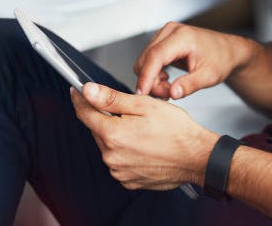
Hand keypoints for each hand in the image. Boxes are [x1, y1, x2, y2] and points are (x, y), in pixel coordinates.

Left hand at [71, 82, 218, 189]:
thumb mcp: (144, 104)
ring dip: (117, 135)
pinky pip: (119, 160)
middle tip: (129, 110)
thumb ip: (112, 98)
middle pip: (97, 129)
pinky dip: (126, 150)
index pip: (85, 114)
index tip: (76, 91)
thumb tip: (88, 91)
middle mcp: (111, 156)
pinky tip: (143, 144)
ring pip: (109, 145)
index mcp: (113, 134)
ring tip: (142, 129)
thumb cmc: (176, 130)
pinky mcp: (128, 180)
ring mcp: (119, 171)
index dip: (80, 99)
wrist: (195, 157)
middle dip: (106, 117)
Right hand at [134, 22, 255, 99]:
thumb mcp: (209, 76)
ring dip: (152, 79)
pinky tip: (167, 81)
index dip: (147, 76)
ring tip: (170, 89)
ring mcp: (165, 34)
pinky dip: (154, 73)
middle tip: (168, 94)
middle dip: (152, 81)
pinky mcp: (162, 40)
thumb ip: (190, 85)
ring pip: (145, 60)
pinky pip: (149, 59)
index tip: (142, 93)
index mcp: (183, 36)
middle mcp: (171, 31)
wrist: (227, 50)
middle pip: (147, 58)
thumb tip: (173, 92)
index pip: (156, 56)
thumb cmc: (221, 59)